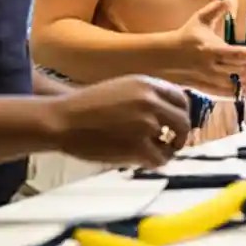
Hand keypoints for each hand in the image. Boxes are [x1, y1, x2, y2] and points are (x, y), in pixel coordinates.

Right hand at [52, 74, 190, 166]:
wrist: (62, 120)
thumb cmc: (85, 107)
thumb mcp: (120, 88)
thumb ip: (145, 96)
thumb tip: (169, 112)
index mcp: (146, 83)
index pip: (180, 98)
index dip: (182, 113)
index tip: (177, 123)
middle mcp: (150, 100)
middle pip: (184, 120)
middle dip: (181, 134)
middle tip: (173, 142)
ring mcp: (146, 123)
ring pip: (175, 141)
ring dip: (167, 149)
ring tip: (155, 152)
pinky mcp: (138, 145)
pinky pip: (160, 159)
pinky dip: (155, 162)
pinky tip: (145, 160)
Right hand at [168, 0, 245, 97]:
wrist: (162, 58)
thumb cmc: (184, 37)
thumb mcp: (200, 19)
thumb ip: (217, 8)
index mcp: (212, 49)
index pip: (241, 54)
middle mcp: (212, 67)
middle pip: (243, 72)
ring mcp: (209, 81)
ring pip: (238, 86)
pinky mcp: (207, 91)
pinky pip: (229, 96)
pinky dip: (241, 91)